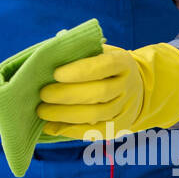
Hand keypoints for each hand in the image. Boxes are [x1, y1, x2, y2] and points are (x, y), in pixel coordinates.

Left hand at [36, 42, 178, 140]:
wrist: (136, 88)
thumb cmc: (105, 66)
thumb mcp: (99, 52)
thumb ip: (79, 50)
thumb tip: (54, 45)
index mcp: (122, 62)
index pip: (104, 65)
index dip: (80, 70)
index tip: (56, 74)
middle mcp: (127, 85)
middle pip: (99, 93)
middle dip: (67, 95)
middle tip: (43, 94)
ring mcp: (125, 108)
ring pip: (96, 114)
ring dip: (66, 115)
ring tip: (43, 111)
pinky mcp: (119, 126)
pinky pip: (95, 132)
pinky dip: (72, 131)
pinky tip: (52, 127)